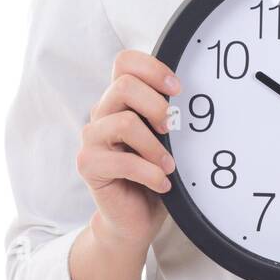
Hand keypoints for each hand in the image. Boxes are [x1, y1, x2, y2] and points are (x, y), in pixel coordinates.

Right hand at [77, 50, 180, 247]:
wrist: (135, 218)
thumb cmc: (154, 174)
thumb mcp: (167, 140)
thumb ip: (168, 116)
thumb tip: (191, 101)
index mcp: (121, 101)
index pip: (124, 62)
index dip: (152, 68)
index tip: (178, 90)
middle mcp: (102, 114)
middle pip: (123, 85)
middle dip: (157, 106)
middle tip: (173, 129)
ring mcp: (91, 138)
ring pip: (124, 122)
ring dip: (155, 146)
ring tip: (169, 165)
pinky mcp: (87, 164)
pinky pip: (122, 160)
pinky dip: (149, 173)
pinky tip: (161, 184)